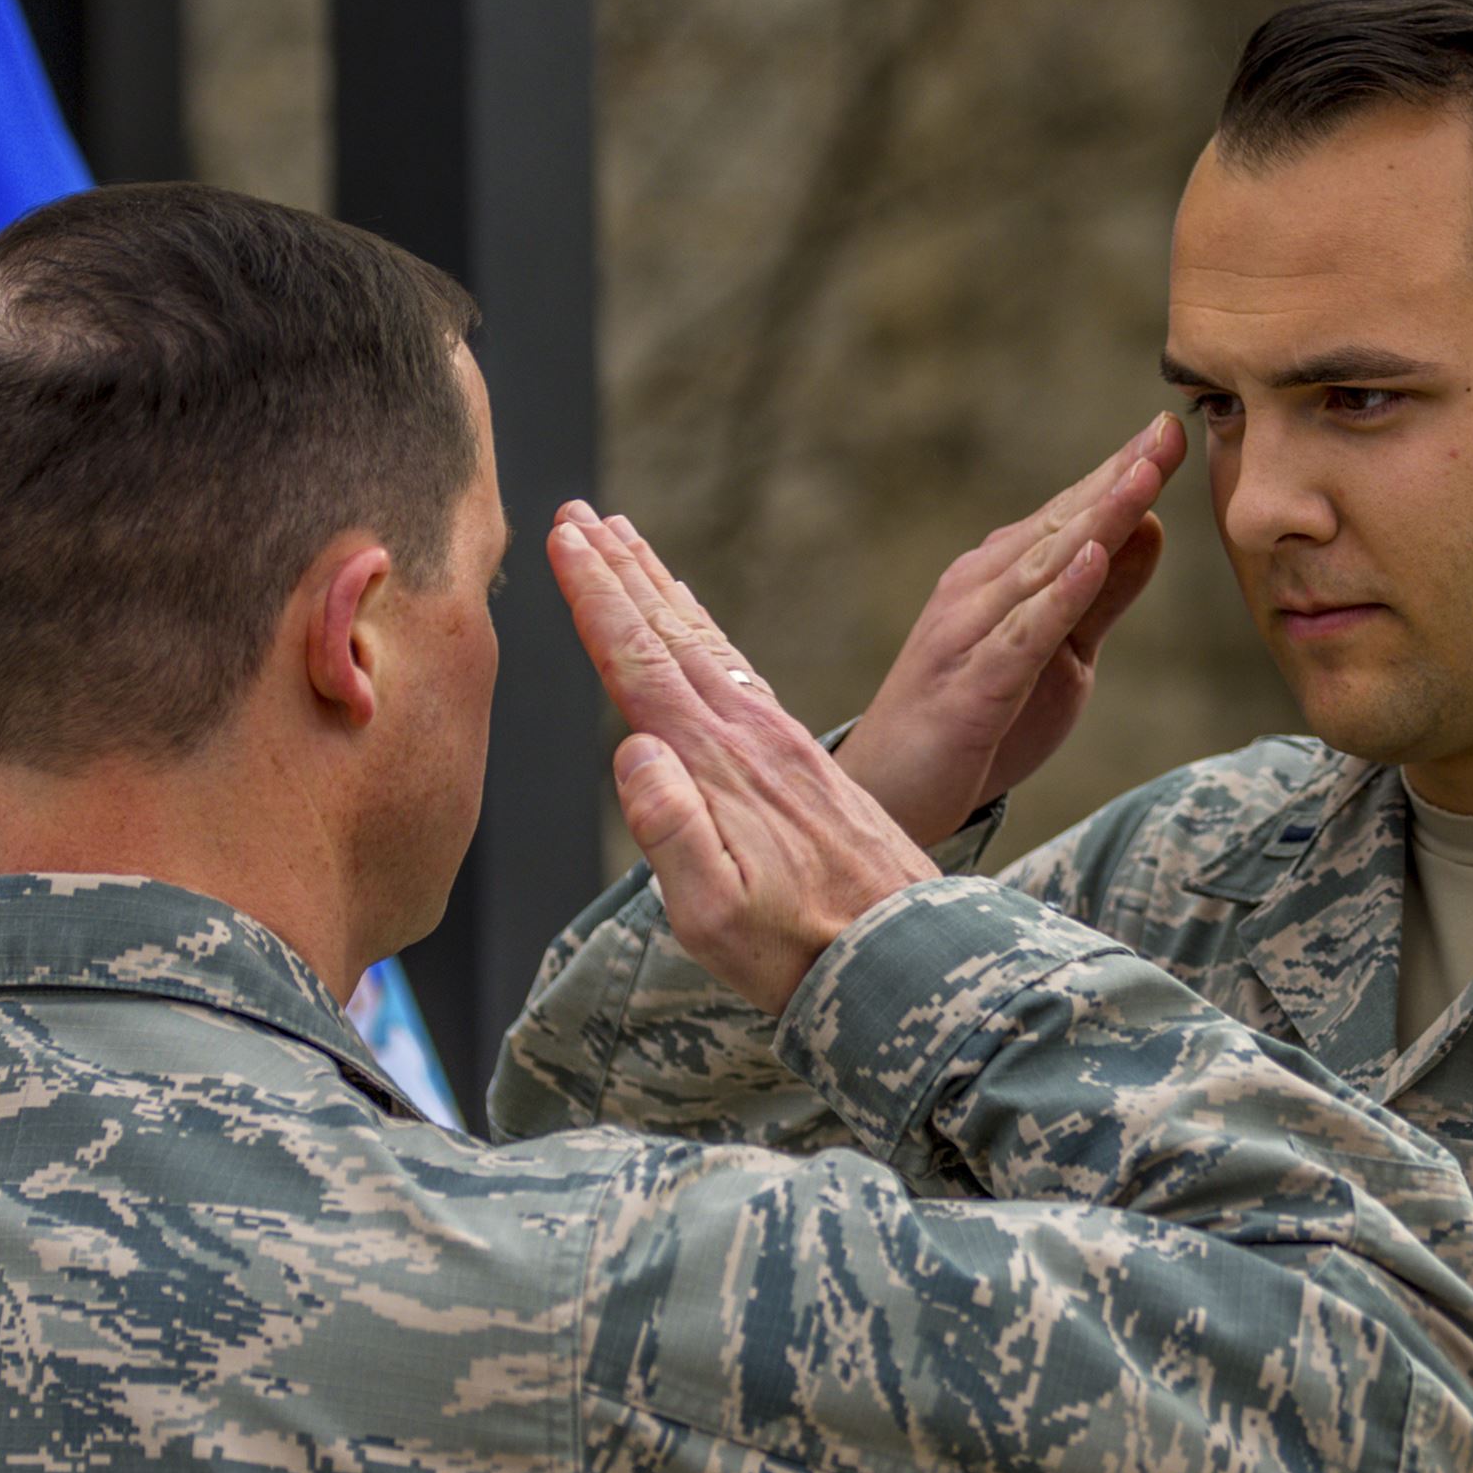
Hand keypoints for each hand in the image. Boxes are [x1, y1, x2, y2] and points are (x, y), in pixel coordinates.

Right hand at [546, 502, 939, 1015]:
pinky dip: (708, 633)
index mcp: (718, 766)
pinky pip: (742, 673)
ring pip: (709, 644)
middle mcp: (752, 738)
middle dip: (620, 570)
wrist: (907, 961)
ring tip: (628, 539)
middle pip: (673, 634)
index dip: (598, 597)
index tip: (565, 535)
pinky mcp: (805, 762)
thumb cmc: (799, 952)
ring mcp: (783, 745)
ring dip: (661, 589)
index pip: (641, 662)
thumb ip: (671, 832)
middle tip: (579, 511)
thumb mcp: (714, 915)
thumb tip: (633, 751)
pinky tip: (698, 626)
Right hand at [835, 415, 1184, 843]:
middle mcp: (978, 589)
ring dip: (1096, 519)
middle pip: (1059, 525)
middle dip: (1116, 478)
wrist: (886, 794)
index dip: (1119, 474)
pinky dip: (1059, 594)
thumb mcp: (1057, 657)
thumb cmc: (973, 722)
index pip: (1068, 516)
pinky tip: (1092, 559)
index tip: (1169, 430)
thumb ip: (1100, 598)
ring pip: (1043, 567)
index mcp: (998, 577)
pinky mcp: (971, 685)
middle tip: (1166, 432)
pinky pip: (1021, 633)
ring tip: (1144, 477)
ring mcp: (968, 633)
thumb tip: (1151, 528)